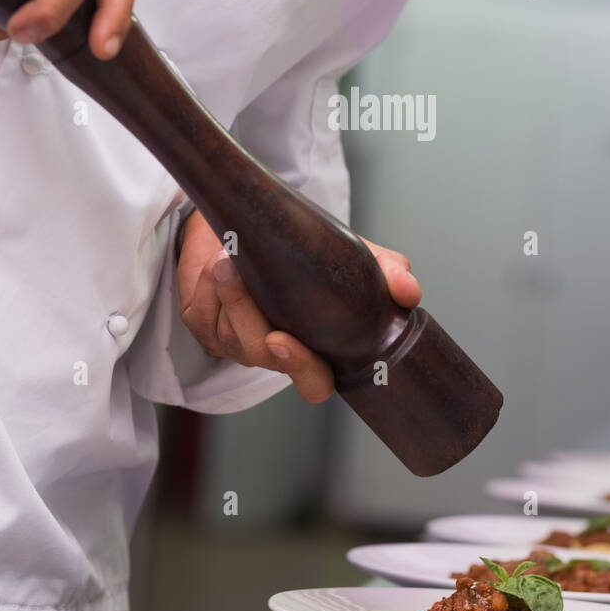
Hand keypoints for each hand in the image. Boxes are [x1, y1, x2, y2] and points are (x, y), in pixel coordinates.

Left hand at [176, 209, 421, 403]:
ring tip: (230, 256)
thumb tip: (409, 292)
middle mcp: (274, 352)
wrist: (257, 226)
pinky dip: (205, 283)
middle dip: (245, 312)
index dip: (300, 371)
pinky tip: (217, 264)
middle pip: (259, 353)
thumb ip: (387, 273)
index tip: (285, 341)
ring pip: (226, 331)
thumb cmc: (308, 254)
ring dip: (224, 288)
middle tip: (235, 272)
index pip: (313, 384)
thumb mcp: (354, 257)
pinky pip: (200, 312)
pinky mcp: (204, 325)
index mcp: (313, 348)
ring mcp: (235, 343)